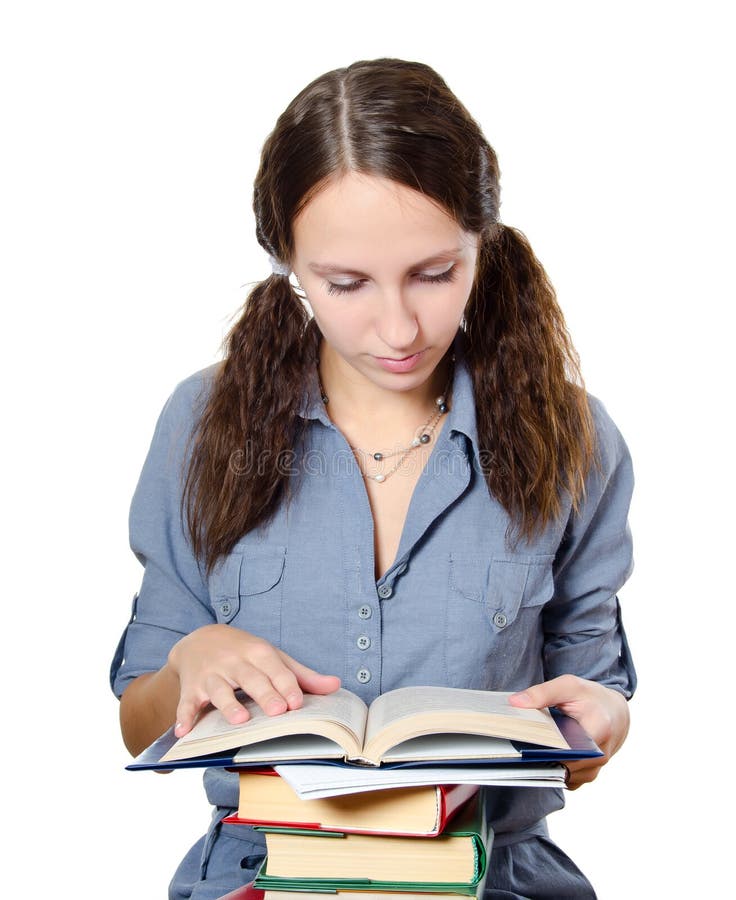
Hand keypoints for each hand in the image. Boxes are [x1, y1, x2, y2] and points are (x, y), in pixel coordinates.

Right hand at [167, 624, 340, 737]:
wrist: (199, 639)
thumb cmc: (243, 653)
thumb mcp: (272, 657)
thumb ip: (301, 674)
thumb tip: (335, 686)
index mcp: (257, 653)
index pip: (275, 669)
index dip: (287, 686)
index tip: (297, 703)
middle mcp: (234, 662)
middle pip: (251, 679)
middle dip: (265, 694)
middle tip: (278, 711)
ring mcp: (211, 676)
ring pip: (220, 690)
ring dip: (229, 705)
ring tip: (240, 720)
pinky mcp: (191, 688)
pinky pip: (186, 703)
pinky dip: (184, 716)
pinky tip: (183, 731)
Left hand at [509, 674, 629, 789]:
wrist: (614, 712)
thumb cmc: (592, 698)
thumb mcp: (569, 686)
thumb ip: (543, 693)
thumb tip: (515, 702)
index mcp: (598, 730)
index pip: (565, 750)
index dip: (541, 748)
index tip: (521, 743)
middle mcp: (599, 756)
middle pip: (561, 765)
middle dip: (538, 756)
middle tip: (518, 746)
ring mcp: (594, 769)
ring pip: (561, 775)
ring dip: (544, 763)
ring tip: (529, 748)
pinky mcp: (587, 775)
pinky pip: (565, 778)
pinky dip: (553, 768)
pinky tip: (541, 754)